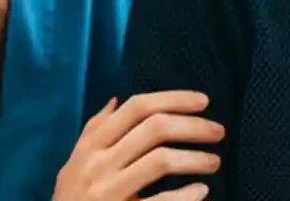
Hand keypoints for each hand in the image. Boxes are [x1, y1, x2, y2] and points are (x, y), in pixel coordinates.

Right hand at [53, 91, 223, 200]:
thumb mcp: (74, 163)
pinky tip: (201, 191)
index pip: (136, 108)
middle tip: (218, 132)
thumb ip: (94, 131)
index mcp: (91, 146)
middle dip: (193, 126)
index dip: (173, 98)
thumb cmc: (71, 200)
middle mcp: (97, 164)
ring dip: (195, 159)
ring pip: (160, 160)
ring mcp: (107, 192)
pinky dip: (186, 195)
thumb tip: (116, 101)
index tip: (203, 101)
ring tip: (214, 162)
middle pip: (155, 128)